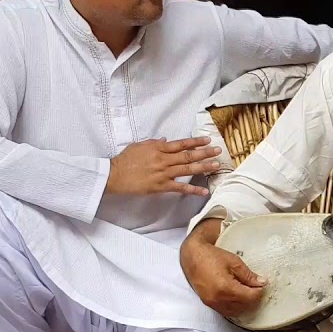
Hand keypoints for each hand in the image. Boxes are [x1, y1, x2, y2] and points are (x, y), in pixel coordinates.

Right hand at [106, 137, 221, 196]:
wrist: (114, 175)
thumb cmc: (125, 160)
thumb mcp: (139, 146)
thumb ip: (154, 143)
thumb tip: (165, 140)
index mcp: (158, 149)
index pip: (181, 144)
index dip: (195, 142)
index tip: (207, 140)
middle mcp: (163, 160)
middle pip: (188, 156)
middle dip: (204, 153)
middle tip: (218, 151)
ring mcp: (163, 173)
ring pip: (187, 170)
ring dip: (203, 167)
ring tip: (215, 165)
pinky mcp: (161, 186)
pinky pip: (180, 188)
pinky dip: (193, 190)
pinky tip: (204, 191)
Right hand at [180, 220, 265, 318]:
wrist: (192, 256)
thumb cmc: (211, 256)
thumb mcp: (234, 262)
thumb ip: (248, 275)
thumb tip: (261, 282)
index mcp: (226, 288)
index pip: (250, 297)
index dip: (259, 291)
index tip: (262, 284)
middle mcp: (218, 299)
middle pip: (244, 305)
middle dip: (253, 297)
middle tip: (257, 287)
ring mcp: (212, 303)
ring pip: (236, 311)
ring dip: (245, 303)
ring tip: (248, 291)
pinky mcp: (208, 303)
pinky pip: (226, 311)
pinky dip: (235, 306)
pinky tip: (238, 297)